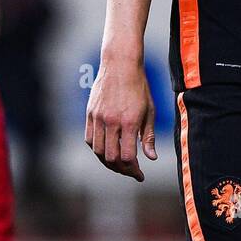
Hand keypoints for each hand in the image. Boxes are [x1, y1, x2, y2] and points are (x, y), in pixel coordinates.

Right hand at [85, 60, 156, 181]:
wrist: (120, 65)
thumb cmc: (139, 87)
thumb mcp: (149, 110)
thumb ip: (149, 136)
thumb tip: (151, 158)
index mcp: (129, 121)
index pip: (127, 157)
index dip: (133, 170)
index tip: (140, 174)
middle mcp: (111, 121)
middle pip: (111, 158)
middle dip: (122, 170)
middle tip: (131, 171)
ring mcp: (98, 118)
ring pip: (98, 151)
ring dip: (109, 162)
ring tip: (120, 164)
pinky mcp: (89, 114)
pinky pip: (90, 139)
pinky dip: (97, 149)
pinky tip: (107, 150)